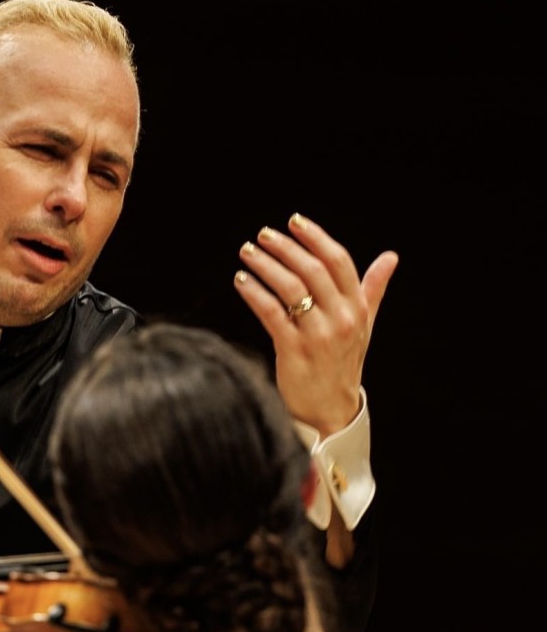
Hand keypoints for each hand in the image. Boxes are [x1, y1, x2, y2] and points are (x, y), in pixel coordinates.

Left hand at [234, 212, 398, 435]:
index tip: (294, 221)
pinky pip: (271, 313)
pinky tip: (240, 281)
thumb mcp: (364, 325)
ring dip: (265, 266)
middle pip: (312, 270)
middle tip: (263, 234)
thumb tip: (390, 257)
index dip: (315, 237)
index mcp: (357, 308)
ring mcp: (318, 336)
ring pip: (290, 288)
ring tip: (247, 252)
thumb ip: (373, 289)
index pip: (339, 262)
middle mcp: (341, 319)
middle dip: (285, 247)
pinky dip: (254, 293)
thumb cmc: (343, 362)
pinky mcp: (294, 351)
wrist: (331, 410)